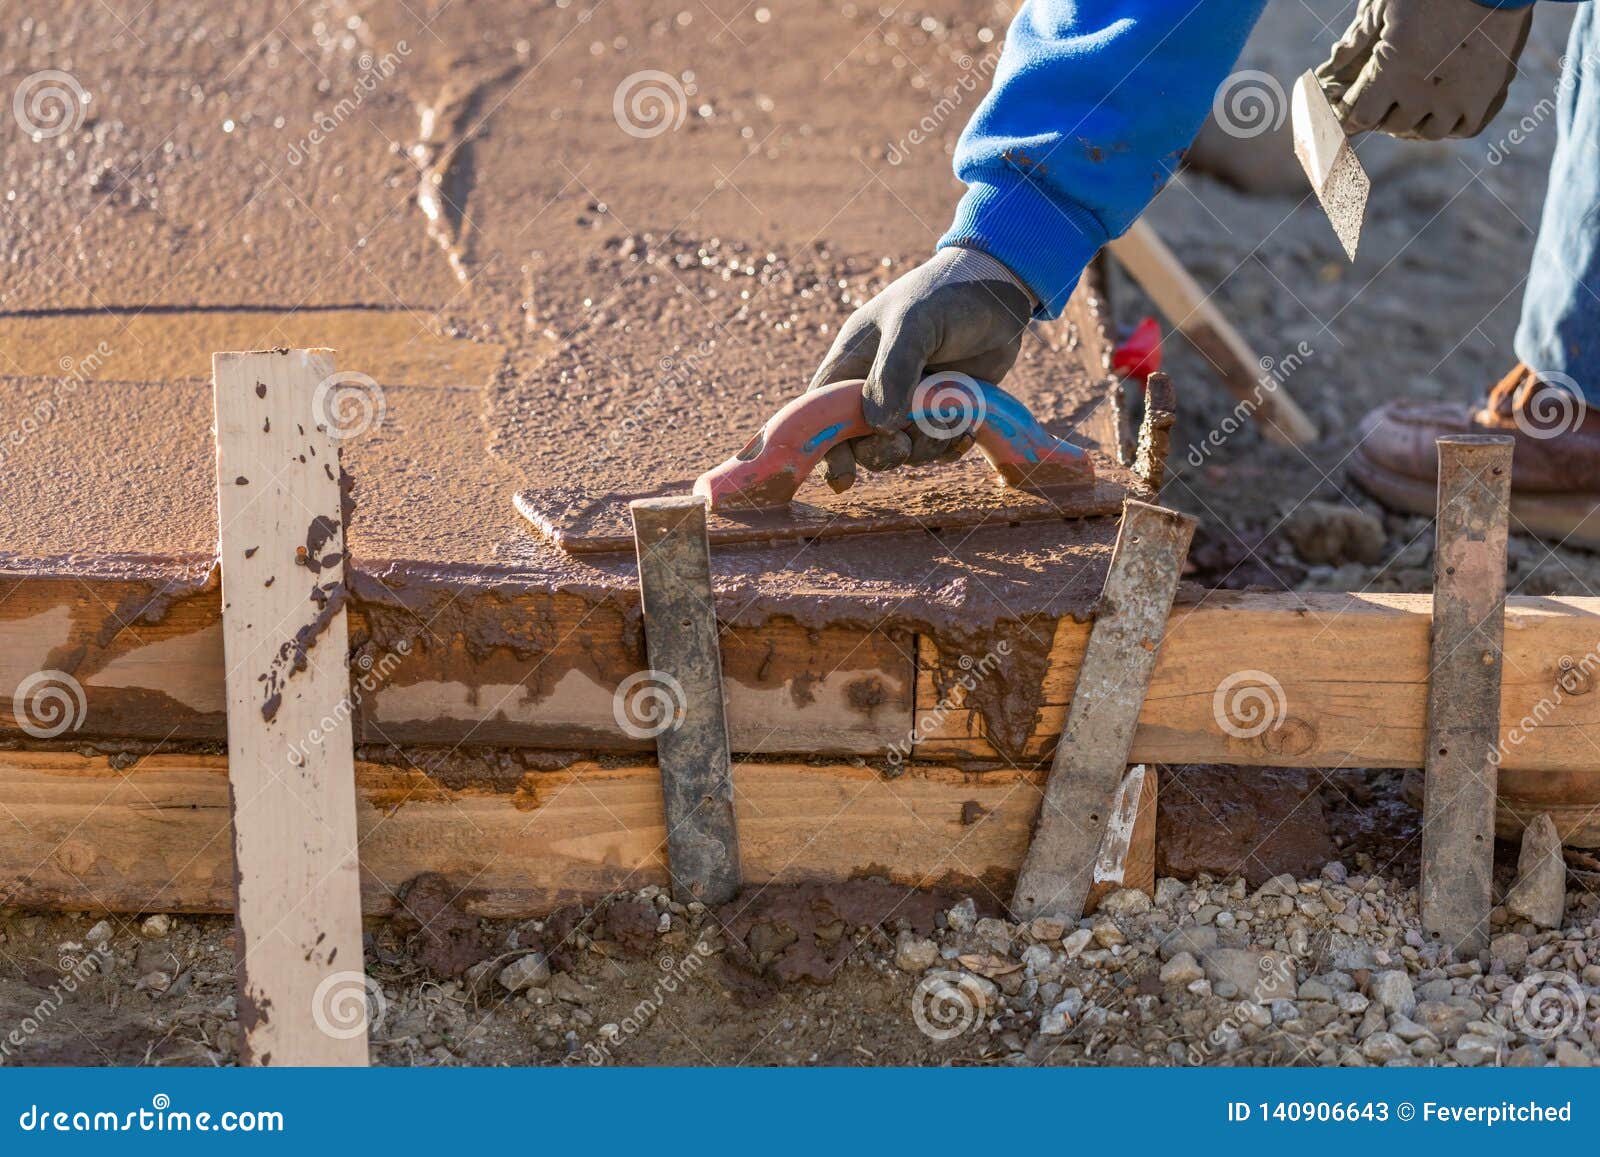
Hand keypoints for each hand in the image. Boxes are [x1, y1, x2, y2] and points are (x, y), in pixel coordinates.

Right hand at [807, 246, 1034, 491]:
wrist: (1002, 289)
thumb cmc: (948, 294)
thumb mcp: (914, 323)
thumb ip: (893, 372)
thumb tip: (879, 426)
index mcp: (853, 361)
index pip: (824, 412)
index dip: (827, 446)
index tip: (844, 474)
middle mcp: (876, 385)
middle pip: (862, 441)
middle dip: (883, 451)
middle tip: (905, 443)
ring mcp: (911, 400)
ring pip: (903, 448)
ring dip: (926, 446)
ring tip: (952, 418)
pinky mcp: (944, 410)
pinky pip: (937, 446)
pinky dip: (950, 446)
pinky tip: (968, 428)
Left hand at [1315, 0, 1532, 139]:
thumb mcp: (1386, 4)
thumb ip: (1359, 36)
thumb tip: (1333, 60)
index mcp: (1392, 73)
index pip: (1361, 116)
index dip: (1354, 114)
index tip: (1354, 106)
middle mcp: (1421, 94)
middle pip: (1392, 125)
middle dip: (1384, 115)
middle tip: (1385, 100)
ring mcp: (1456, 99)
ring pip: (1427, 132)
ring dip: (1416, 122)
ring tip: (1416, 104)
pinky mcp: (1486, 96)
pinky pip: (1464, 128)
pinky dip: (1452, 124)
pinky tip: (1446, 110)